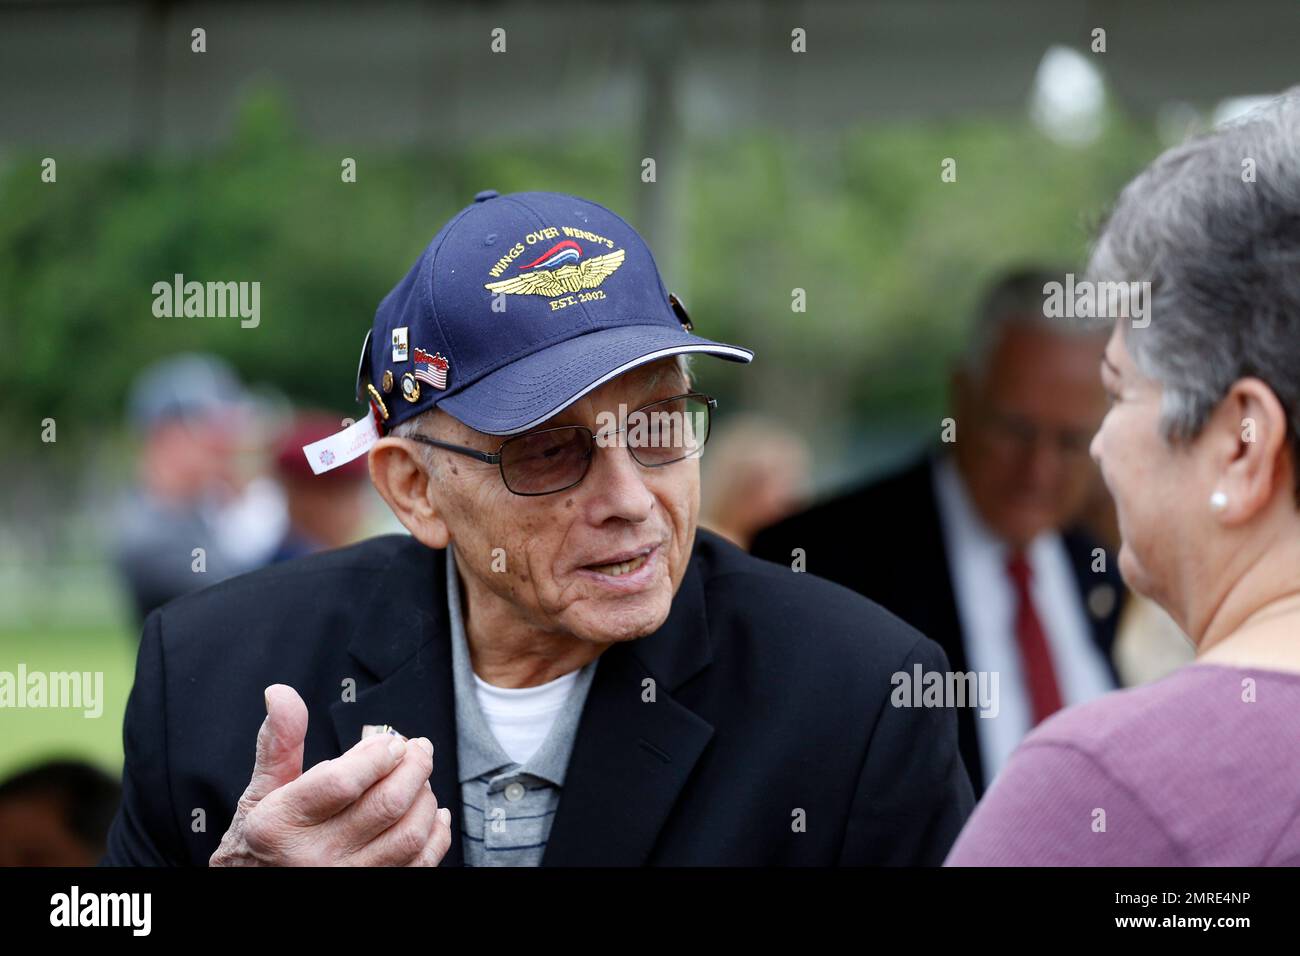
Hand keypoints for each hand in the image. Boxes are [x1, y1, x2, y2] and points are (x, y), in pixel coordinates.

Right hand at [209, 684, 452, 865]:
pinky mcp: (371, 890)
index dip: (377, 756)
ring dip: (425, 799)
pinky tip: (431, 814)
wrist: (254, 886)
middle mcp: (314, 858)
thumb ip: (279, 742)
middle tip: (418, 750)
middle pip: (385, 805)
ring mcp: (345, 879)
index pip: (342, 783)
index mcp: (281, 825)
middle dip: (414, 767)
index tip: (392, 742)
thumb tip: (281, 694)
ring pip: (408, 835)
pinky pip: (419, 865)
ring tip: (420, 780)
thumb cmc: (263, 840)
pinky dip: (436, 836)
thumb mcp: (260, 791)